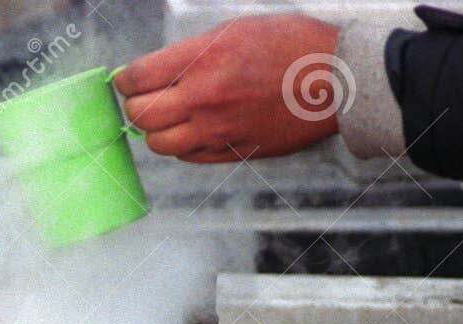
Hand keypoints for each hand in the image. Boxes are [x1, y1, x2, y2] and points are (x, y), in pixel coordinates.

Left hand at [113, 15, 342, 162]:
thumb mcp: (236, 28)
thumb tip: (158, 69)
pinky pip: (188, 156)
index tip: (127, 80)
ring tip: (168, 117)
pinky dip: (182, 145)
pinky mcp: (232, 151)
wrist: (337, 78)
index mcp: (203, 59)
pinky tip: (193, 129)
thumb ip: (192, 52)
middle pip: (140, 116)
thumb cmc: (293, 45)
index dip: (125, 80)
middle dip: (136, 106)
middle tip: (144, 98)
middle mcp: (204, 98)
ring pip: (159, 143)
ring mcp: (217, 130)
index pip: (137, 78)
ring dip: (157, 130)